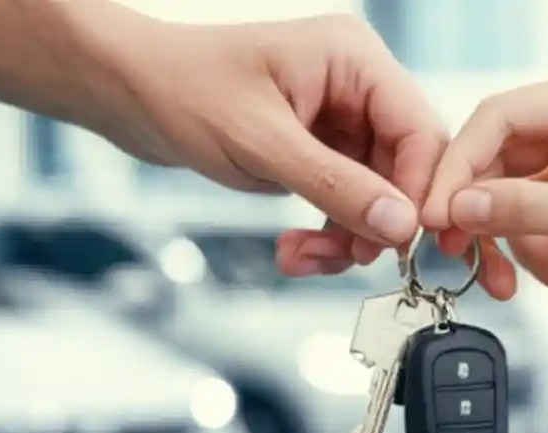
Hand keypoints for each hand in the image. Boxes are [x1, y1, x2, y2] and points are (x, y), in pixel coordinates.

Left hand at [97, 13, 520, 294]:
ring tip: (306, 257)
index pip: (419, 129)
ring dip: (346, 236)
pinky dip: (326, 233)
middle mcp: (355, 85)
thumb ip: (335, 186)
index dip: (419, 190)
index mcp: (353, 59)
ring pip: (377, 194)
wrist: (128, 95)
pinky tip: (296, 249)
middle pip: (404, 167)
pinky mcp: (319, 150)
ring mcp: (339, 119)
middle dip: (377, 221)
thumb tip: (399, 225)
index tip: (403, 240)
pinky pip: (346, 202)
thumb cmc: (181, 89)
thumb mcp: (262, 143)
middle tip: (351, 257)